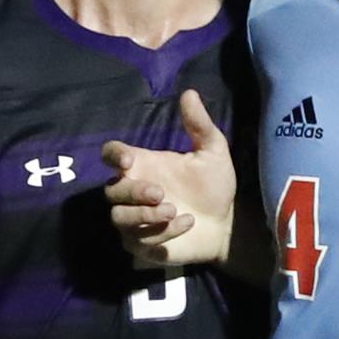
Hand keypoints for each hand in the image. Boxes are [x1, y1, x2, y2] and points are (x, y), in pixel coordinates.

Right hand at [102, 91, 236, 266]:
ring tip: (175, 211)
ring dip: (144, 216)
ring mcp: (134, 221)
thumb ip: (199, 125)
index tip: (126, 160)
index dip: (112, 155)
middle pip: (111, 191)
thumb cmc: (215, 186)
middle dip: (133, 192)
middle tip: (160, 193)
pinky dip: (162, 234)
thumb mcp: (213, 153)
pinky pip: (138, 241)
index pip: (111, 155)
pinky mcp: (142, 245)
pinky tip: (186, 224)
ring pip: (119, 218)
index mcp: (143, 166)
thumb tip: (189, 92)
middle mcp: (133, 192)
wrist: (227, 224)